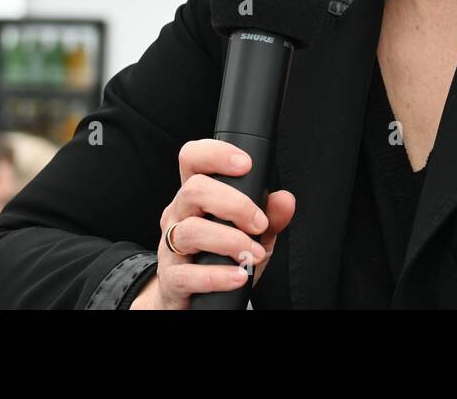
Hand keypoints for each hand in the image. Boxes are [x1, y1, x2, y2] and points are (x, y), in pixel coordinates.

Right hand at [130, 138, 294, 308]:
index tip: (246, 164)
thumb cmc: (221, 259)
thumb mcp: (252, 235)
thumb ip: (270, 217)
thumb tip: (285, 200)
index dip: (216, 154)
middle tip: (259, 223)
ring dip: (229, 241)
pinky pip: (186, 275)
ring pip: (190, 231)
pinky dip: (217, 276)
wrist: (193, 302)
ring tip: (254, 254)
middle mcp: (178, 215)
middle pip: (193, 190)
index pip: (192, 159)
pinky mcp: (171, 280)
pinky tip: (239, 277)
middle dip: (234, 204)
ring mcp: (170, 248)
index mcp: (195, 196)